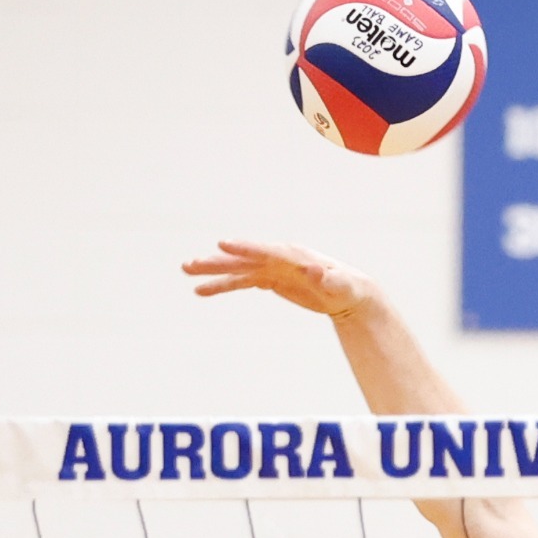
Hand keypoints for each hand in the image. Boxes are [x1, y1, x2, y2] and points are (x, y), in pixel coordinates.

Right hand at [181, 240, 376, 319]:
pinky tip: (202, 291)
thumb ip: (327, 278)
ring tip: (188, 273)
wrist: (349, 292)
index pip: (264, 250)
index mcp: (293, 255)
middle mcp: (277, 257)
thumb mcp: (342, 285)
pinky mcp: (269, 279)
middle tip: (190, 264)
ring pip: (237, 269)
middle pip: (242, 258)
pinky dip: (223, 285)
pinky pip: (241, 282)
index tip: (222, 244)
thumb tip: (314, 271)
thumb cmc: (348, 287)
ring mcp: (271, 268)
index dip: (244, 248)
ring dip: (213, 273)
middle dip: (216, 261)